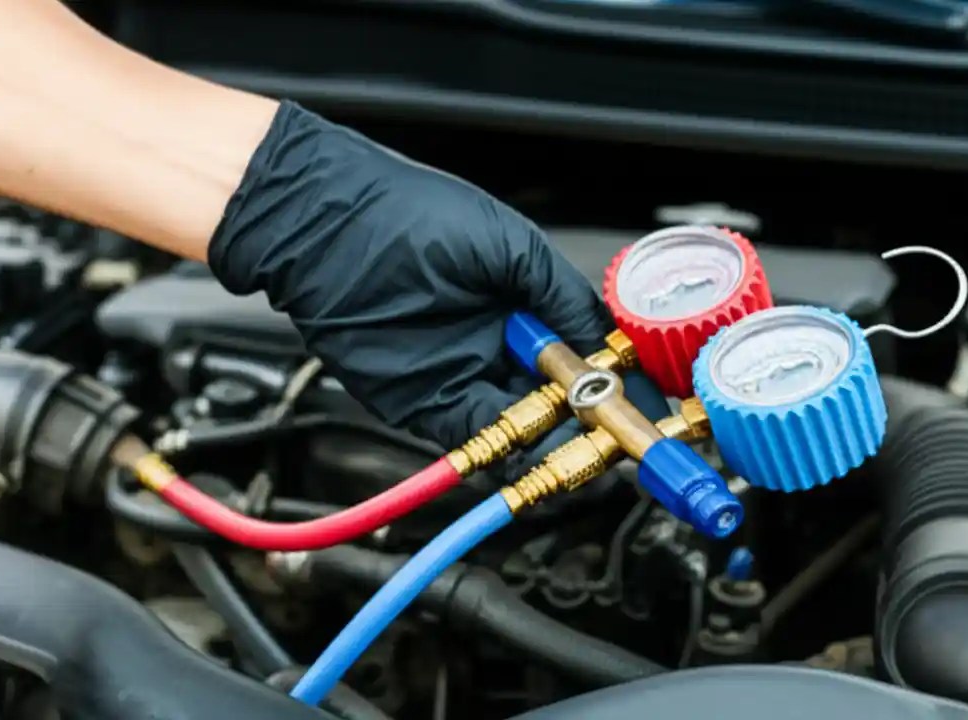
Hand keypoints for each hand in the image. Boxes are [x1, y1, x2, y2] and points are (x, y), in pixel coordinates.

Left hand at [210, 102, 647, 477]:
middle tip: (619, 438)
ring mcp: (462, 374)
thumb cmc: (409, 214)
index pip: (582, 352)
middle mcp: (496, 343)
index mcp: (522, 303)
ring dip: (554, 444)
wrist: (328, 227)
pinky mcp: (424, 402)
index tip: (639, 402)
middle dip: (590, 421)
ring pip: (522, 425)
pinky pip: (475, 436)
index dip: (613, 379)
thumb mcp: (507, 242)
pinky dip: (505, 450)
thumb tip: (603, 336)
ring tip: (585, 453)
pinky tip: (532, 450)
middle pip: (557, 399)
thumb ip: (558, 291)